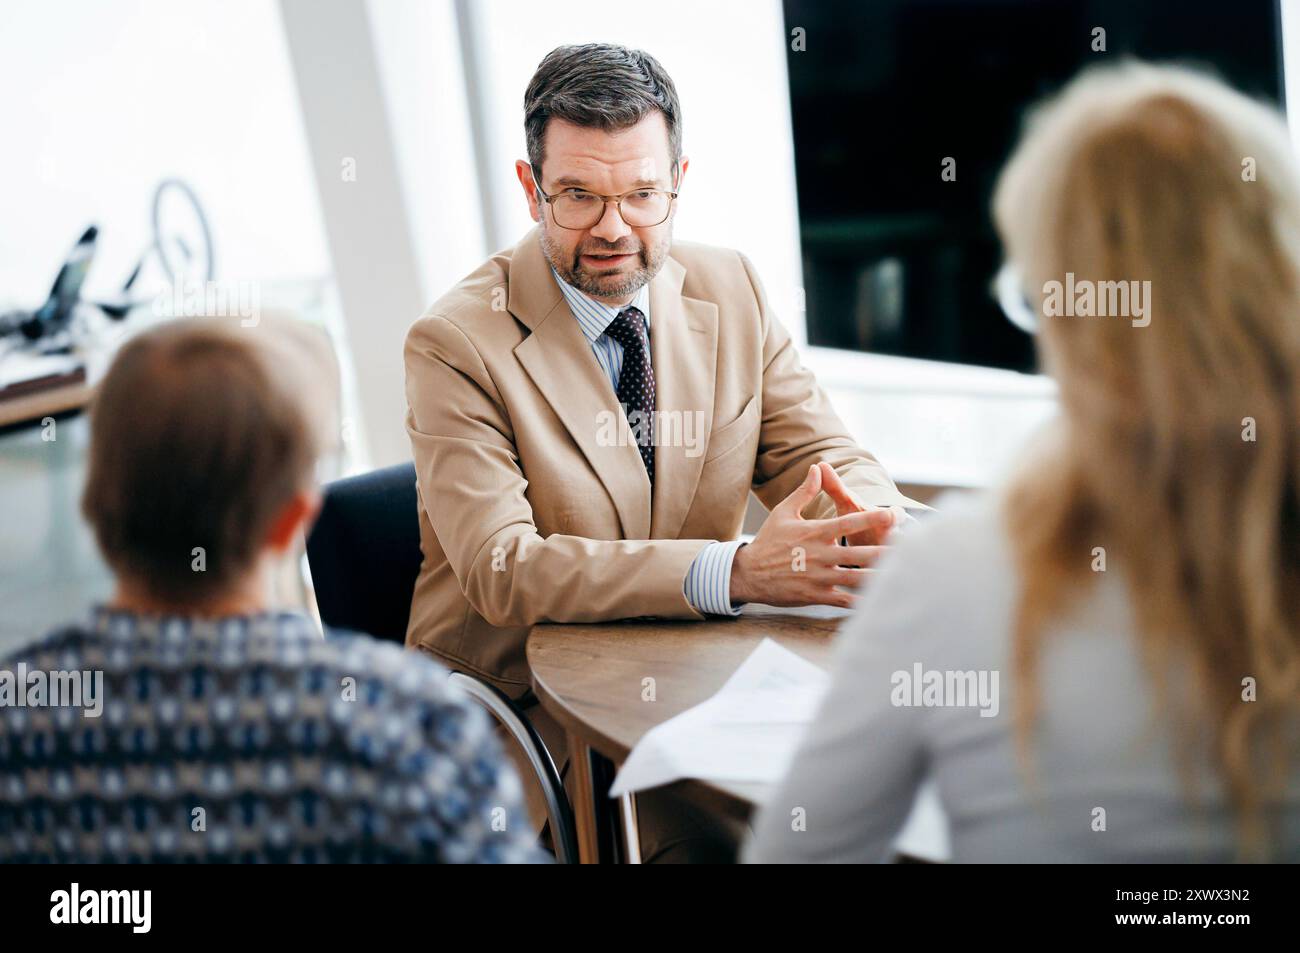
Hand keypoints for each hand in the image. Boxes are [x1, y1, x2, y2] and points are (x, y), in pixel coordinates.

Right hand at [729, 464, 892, 609]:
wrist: (749, 573)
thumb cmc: (767, 540)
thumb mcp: (784, 512)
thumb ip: (804, 491)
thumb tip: (817, 468)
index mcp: (815, 533)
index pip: (848, 523)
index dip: (871, 517)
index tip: (891, 512)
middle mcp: (820, 555)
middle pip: (859, 554)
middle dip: (884, 553)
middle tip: (908, 551)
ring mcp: (819, 577)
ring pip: (856, 578)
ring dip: (879, 578)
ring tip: (900, 576)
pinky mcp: (816, 595)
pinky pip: (844, 600)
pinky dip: (862, 602)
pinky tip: (878, 601)